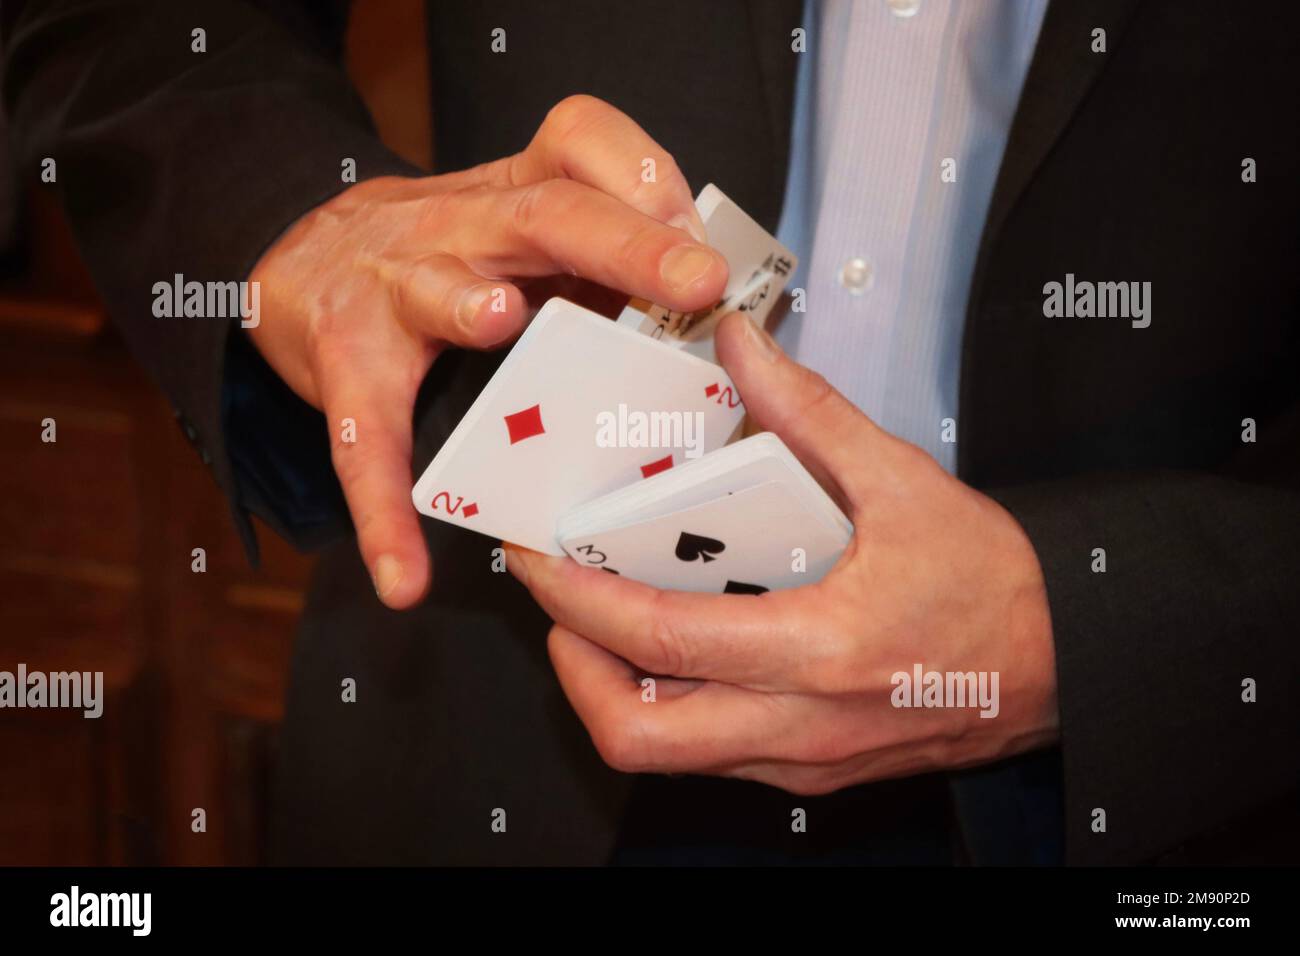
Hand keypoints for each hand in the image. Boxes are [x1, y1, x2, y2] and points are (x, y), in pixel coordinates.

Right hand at [247, 95, 725, 607]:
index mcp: (519, 193)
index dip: (645, 178)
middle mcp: (460, 227)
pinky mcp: (345, 363)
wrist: (300, 255)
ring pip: (435, 289)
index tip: (702, 237)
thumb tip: (709, 314)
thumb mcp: (524, 227)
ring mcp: (394, 289)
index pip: (583, 143)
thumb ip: (604, 258)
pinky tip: (405, 577)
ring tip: (500, 322)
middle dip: (625, 243)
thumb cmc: (445, 251)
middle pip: (546, 213)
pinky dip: (383, 507)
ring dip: (468, 304)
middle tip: (697, 280)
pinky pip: (362, 437)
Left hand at [506, 312, 1058, 793]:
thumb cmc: (996, 587)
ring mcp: (803, 761)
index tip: (539, 558)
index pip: (659, 639)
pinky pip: (712, 756)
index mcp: (819, 648)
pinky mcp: (813, 773)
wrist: (1066, 663)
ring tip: (608, 621)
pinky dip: (671, 707)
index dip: (576, 602)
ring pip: (668, 756)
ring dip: (616, 690)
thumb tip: (745, 346)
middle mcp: (800, 723)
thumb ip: (810, 412)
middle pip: (638, 735)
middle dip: (573, 671)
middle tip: (563, 608)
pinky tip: (680, 646)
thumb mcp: (903, 482)